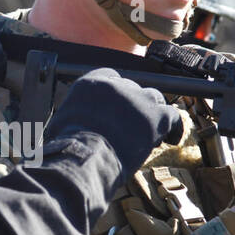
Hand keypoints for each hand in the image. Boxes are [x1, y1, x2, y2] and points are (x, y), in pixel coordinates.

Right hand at [45, 68, 183, 177]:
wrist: (86, 157)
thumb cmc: (68, 148)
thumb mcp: (60, 124)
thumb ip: (71, 118)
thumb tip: (62, 130)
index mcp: (92, 83)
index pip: (111, 78)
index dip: (118, 95)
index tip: (118, 109)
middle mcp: (117, 85)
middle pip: (134, 89)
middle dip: (134, 107)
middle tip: (132, 126)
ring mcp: (139, 99)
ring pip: (154, 100)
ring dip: (153, 115)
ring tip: (149, 133)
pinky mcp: (156, 116)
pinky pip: (173, 116)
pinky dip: (173, 128)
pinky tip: (171, 139)